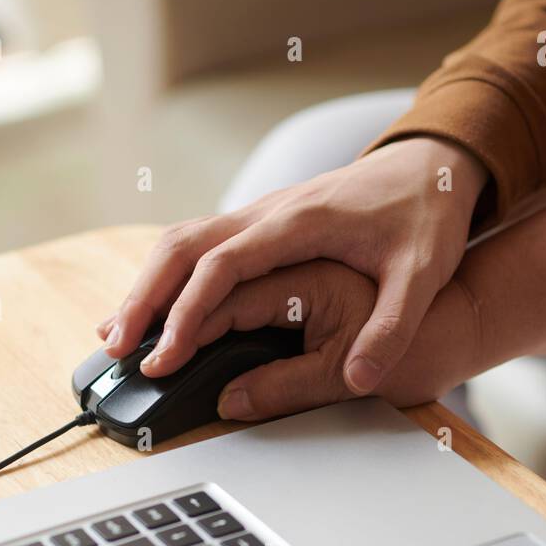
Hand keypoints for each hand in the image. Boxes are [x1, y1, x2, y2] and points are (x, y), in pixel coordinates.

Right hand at [97, 137, 487, 394]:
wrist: (430, 165)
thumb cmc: (425, 216)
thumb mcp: (422, 275)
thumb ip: (392, 329)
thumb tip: (360, 379)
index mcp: (299, 222)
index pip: (222, 265)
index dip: (188, 311)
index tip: (166, 354)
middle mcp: (268, 212)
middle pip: (182, 247)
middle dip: (143, 298)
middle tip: (115, 347)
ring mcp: (260, 215)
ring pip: (180, 242)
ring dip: (145, 286)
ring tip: (116, 334)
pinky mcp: (260, 225)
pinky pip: (196, 246)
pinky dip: (165, 278)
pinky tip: (151, 310)